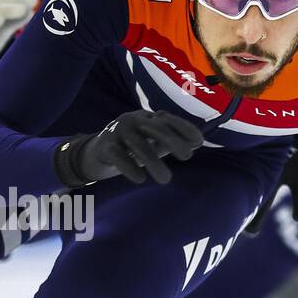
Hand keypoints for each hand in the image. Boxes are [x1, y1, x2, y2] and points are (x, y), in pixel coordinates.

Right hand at [55, 110, 204, 186]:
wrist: (98, 151)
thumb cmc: (133, 146)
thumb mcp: (153, 141)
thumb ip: (172, 141)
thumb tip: (197, 142)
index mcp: (148, 117)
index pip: (168, 119)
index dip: (184, 128)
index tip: (198, 142)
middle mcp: (134, 120)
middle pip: (156, 128)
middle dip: (174, 141)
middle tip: (187, 157)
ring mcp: (119, 132)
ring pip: (139, 145)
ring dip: (154, 163)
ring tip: (165, 180)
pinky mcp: (106, 146)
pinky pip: (119, 156)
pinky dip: (130, 168)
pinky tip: (140, 179)